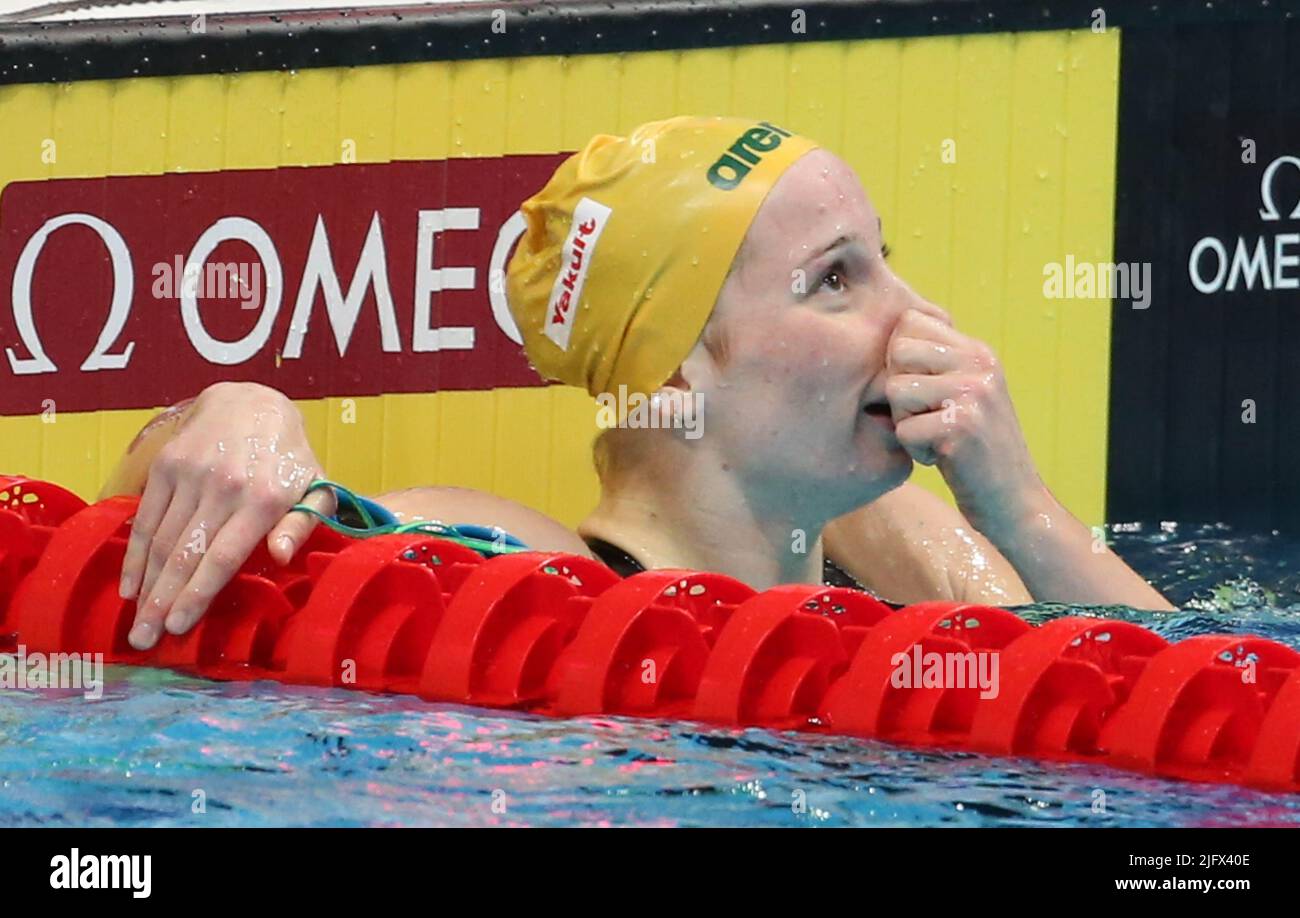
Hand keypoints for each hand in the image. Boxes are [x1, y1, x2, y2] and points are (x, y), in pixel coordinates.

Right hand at [119, 382, 334, 649]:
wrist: (252, 403)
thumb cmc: (290, 459)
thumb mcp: (316, 488)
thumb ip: (304, 524)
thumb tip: (282, 557)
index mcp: (264, 498)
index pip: (224, 556)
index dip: (198, 593)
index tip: (179, 627)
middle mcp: (224, 486)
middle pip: (186, 554)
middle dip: (162, 602)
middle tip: (146, 640)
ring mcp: (190, 474)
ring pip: (162, 540)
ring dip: (146, 586)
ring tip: (137, 623)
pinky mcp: (166, 466)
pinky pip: (145, 518)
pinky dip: (135, 555)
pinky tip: (129, 585)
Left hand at [883, 308, 1044, 538]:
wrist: (1016, 502)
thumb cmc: (978, 451)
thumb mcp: (966, 394)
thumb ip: (937, 364)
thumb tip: (889, 337)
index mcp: (978, 351)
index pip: (910, 321)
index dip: (900, 358)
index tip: (923, 390)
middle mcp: (979, 364)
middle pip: (898, 351)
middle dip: (899, 390)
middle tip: (927, 417)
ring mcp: (973, 393)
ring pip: (896, 390)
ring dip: (906, 422)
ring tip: (936, 437)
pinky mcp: (961, 426)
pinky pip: (904, 429)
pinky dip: (916, 452)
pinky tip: (944, 458)